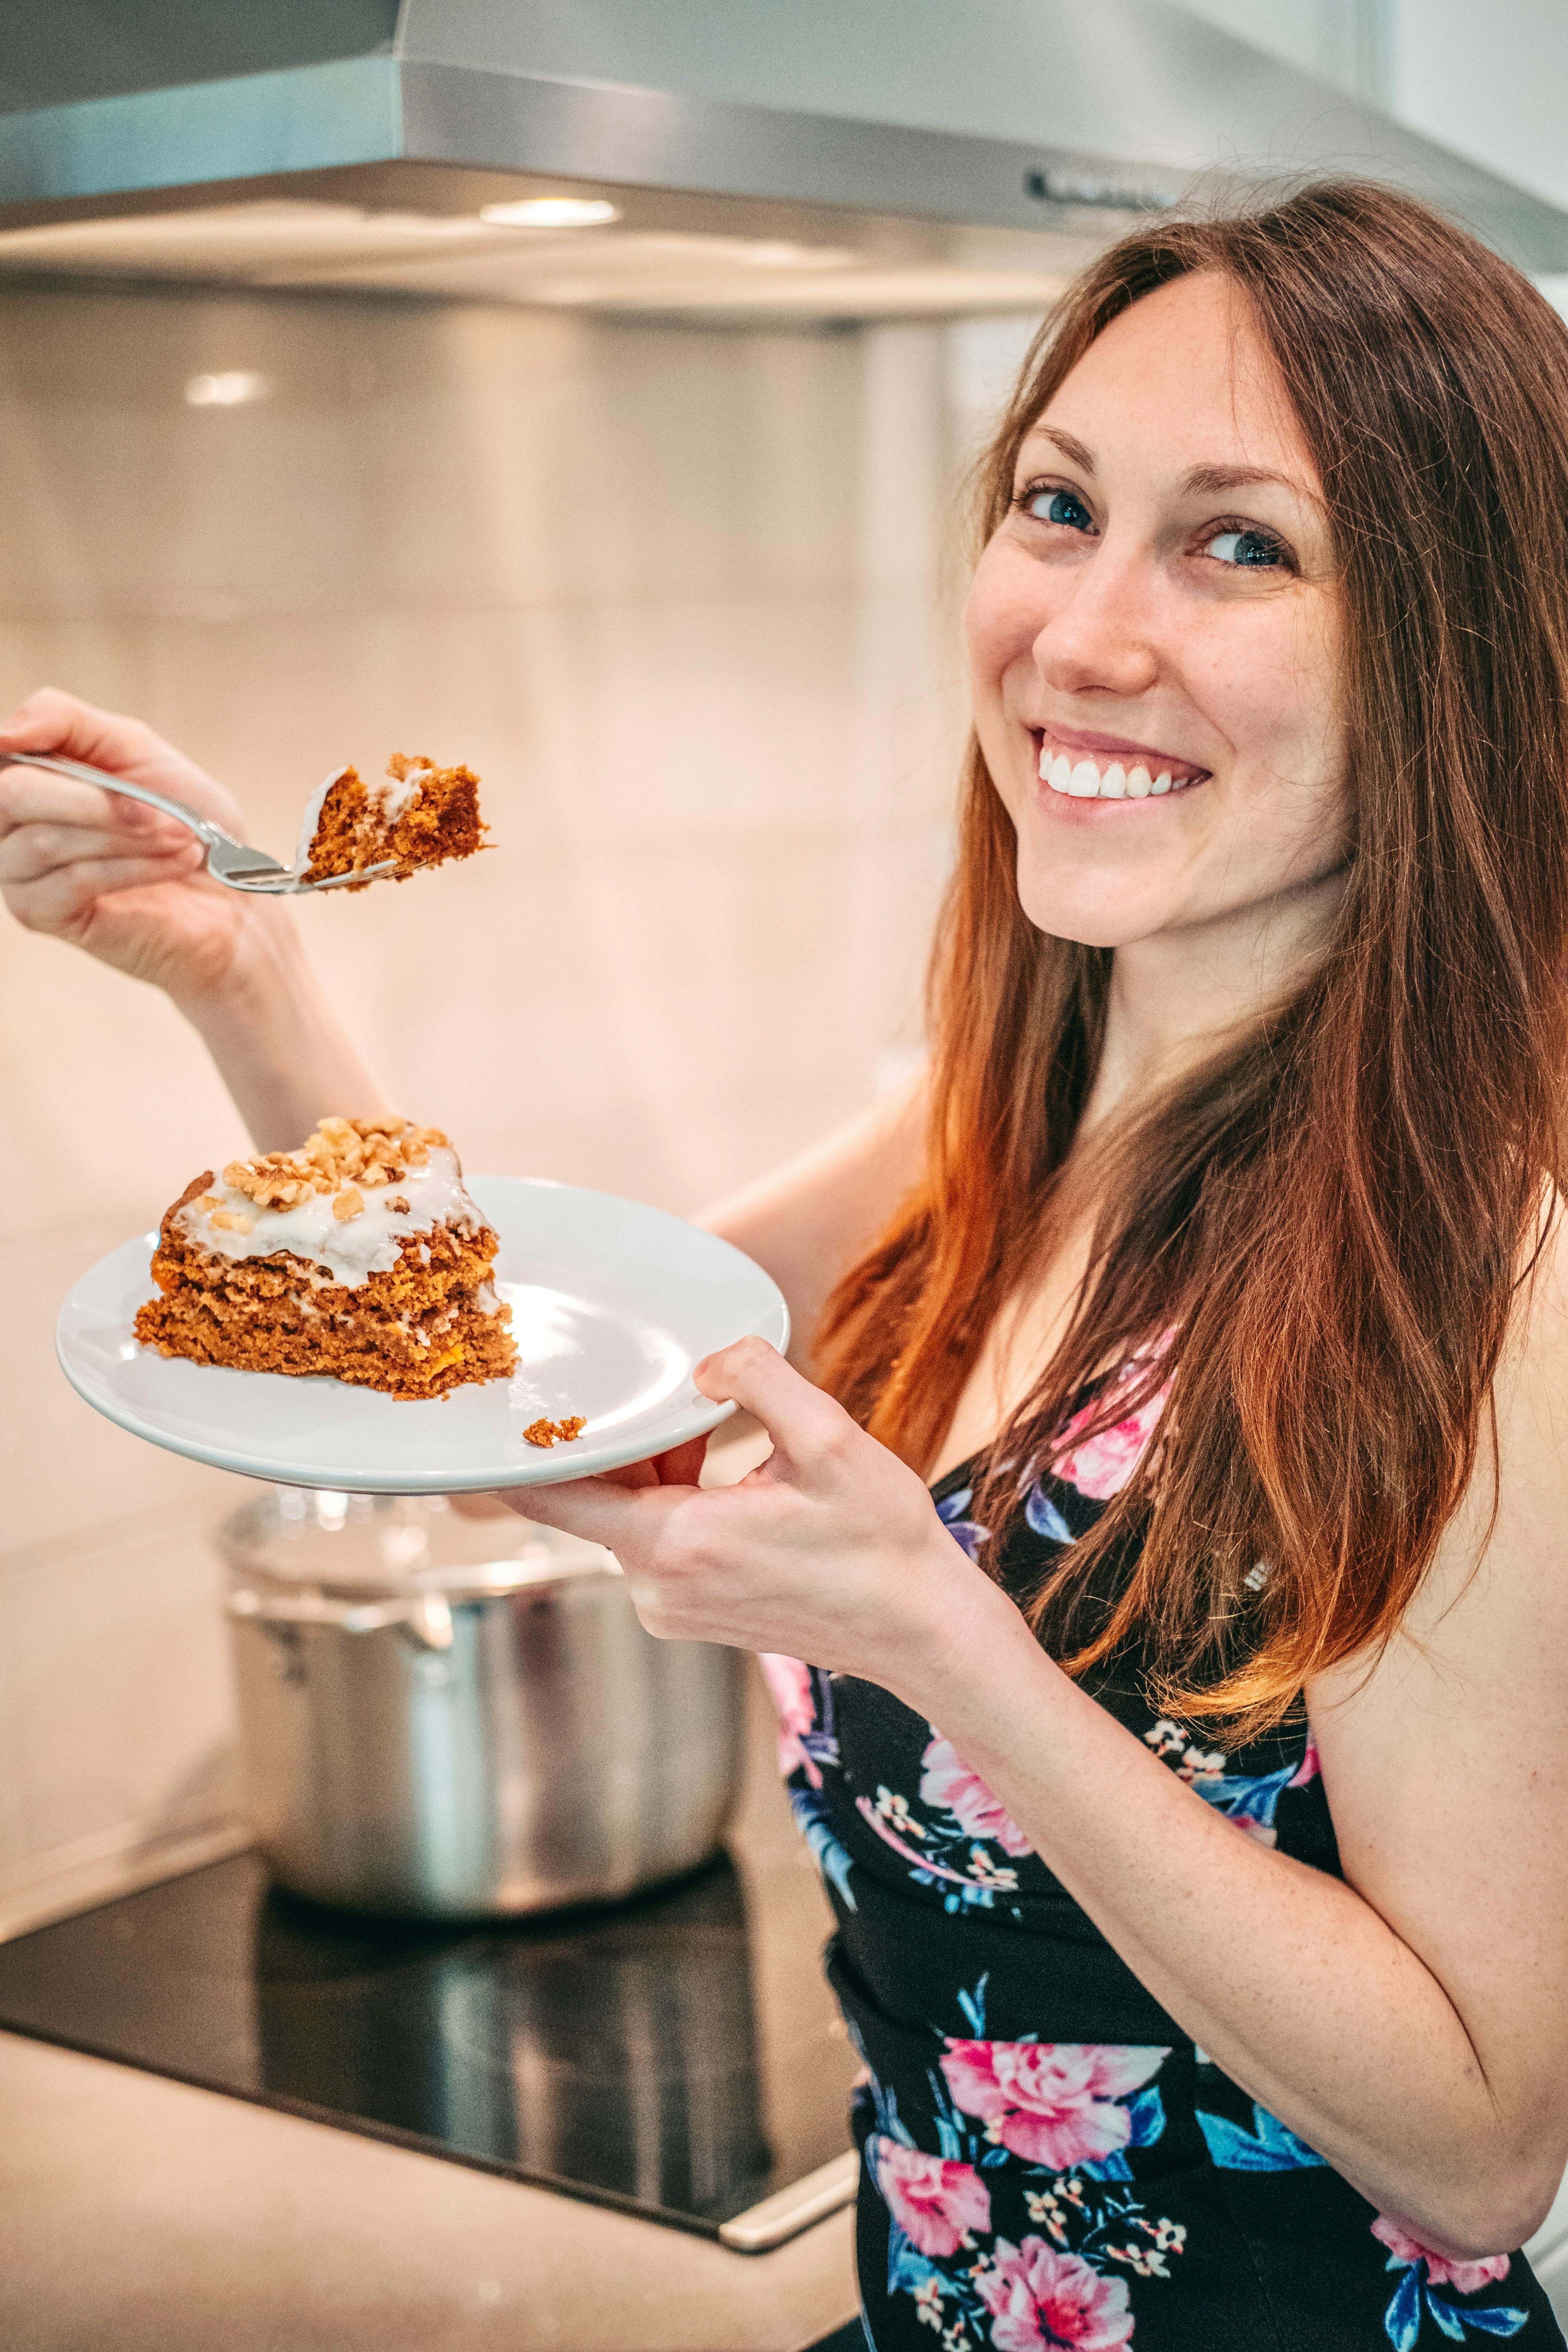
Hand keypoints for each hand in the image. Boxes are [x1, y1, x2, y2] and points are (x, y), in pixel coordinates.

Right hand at [0, 686, 278, 1005]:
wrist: (227, 893)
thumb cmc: (182, 818)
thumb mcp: (133, 747)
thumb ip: (66, 721)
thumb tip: (4, 733)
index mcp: (24, 772)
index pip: (5, 745)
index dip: (32, 737)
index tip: (97, 759)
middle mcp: (8, 822)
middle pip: (12, 794)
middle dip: (95, 800)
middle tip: (158, 812)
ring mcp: (18, 872)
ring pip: (48, 841)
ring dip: (129, 836)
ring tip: (182, 838)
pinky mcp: (43, 916)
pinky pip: (76, 881)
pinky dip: (136, 866)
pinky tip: (177, 861)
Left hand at [504, 1337, 1002, 1697]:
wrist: (920, 1630)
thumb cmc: (881, 1542)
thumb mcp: (829, 1439)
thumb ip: (757, 1379)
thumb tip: (708, 1362)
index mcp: (674, 1544)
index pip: (550, 1498)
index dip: (519, 1453)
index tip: (505, 1409)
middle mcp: (657, 1587)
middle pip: (595, 1500)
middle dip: (626, 1442)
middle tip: (678, 1397)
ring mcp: (671, 1608)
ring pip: (628, 1518)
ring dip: (658, 1468)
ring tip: (716, 1432)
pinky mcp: (692, 1613)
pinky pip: (657, 1543)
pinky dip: (677, 1501)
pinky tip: (727, 1477)